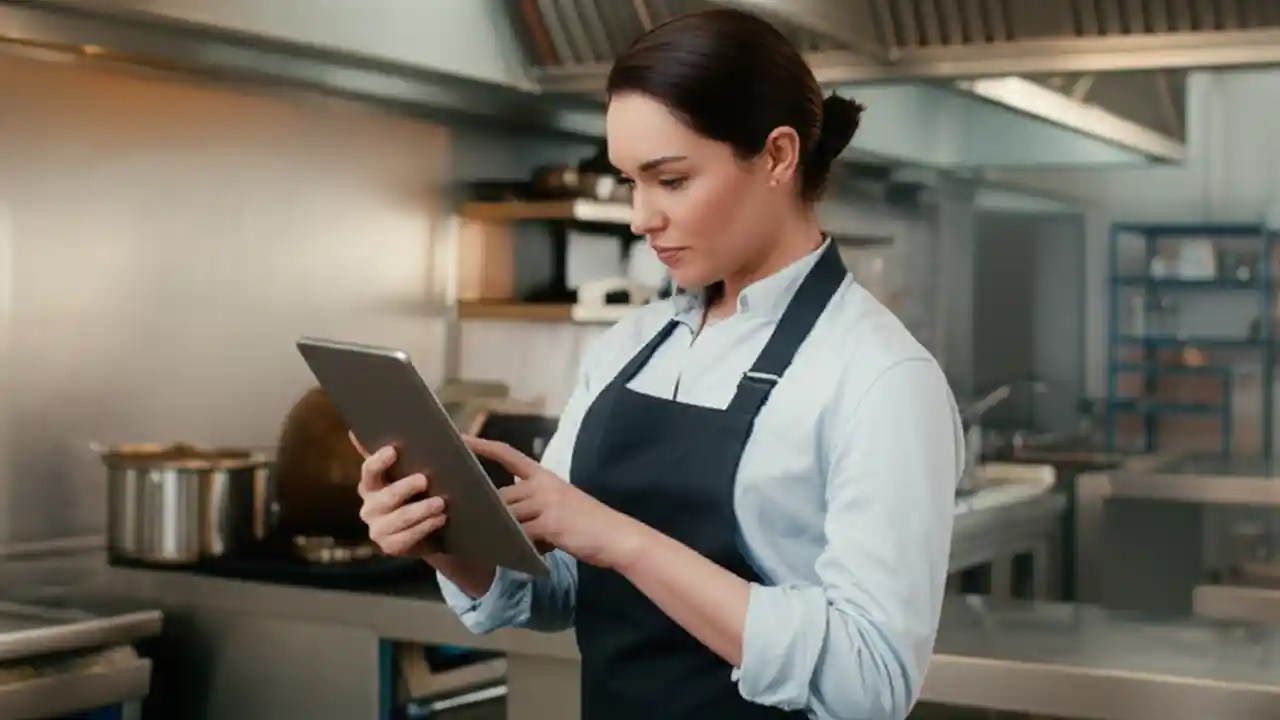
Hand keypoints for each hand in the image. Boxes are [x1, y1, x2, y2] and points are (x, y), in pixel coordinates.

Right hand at [352, 432, 446, 557]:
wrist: (436, 528)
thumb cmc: (428, 490)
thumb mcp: (424, 469)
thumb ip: (420, 451)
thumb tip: (431, 428)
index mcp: (374, 482)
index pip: (370, 470)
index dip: (378, 460)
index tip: (393, 450)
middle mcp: (370, 505)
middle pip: (386, 496)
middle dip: (405, 487)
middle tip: (424, 479)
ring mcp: (377, 528)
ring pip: (398, 518)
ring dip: (421, 510)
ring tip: (441, 503)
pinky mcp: (389, 546)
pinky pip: (406, 538)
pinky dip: (425, 527)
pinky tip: (440, 519)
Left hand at [464, 436, 647, 569]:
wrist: (616, 535)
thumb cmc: (588, 522)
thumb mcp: (560, 503)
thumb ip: (534, 504)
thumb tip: (507, 517)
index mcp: (544, 476)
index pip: (508, 454)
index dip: (483, 446)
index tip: (461, 439)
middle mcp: (543, 485)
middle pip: (501, 495)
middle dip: (489, 511)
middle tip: (474, 522)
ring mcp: (546, 502)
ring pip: (507, 514)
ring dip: (499, 530)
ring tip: (491, 542)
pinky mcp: (549, 523)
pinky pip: (519, 533)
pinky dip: (512, 544)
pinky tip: (510, 553)